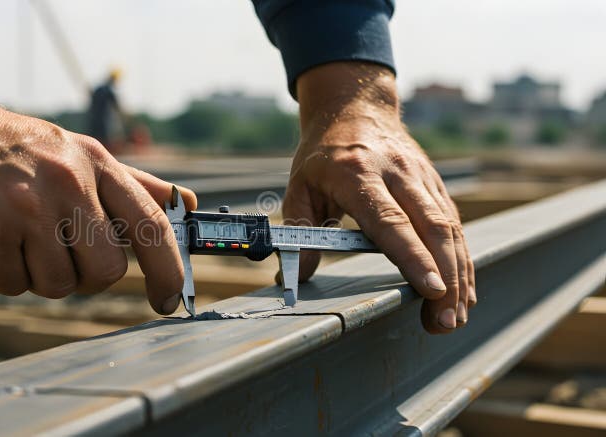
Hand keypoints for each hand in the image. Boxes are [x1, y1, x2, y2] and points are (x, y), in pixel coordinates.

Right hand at [0, 42, 195, 313]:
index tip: (166, 300)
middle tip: (56, 251)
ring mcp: (27, 208)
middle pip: (106, 270)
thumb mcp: (73, 150)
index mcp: (96, 163)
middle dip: (85, 276)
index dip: (168, 270)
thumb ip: (130, 183)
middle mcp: (68, 183)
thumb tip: (185, 203)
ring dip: (36, 273)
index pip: (151, 225)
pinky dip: (0, 272)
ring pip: (57, 285)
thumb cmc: (6, 146)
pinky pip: (11, 284)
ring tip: (14, 234)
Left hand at [284, 62, 474, 332]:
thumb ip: (298, 231)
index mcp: (357, 173)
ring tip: (455, 316)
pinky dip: (461, 259)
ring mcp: (421, 177)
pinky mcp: (435, 184)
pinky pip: (454, 224)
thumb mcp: (299, 186)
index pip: (390, 220)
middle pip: (431, 228)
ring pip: (449, 227)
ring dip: (458, 274)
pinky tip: (462, 290)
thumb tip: (298, 278)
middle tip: (445, 321)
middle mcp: (397, 173)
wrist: (355, 106)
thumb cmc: (323, 154)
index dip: (412, 257)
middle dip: (445, 277)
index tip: (431, 290)